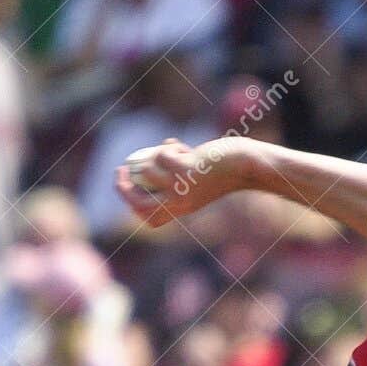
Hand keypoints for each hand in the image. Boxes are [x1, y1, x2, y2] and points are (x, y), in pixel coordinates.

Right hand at [116, 137, 256, 226]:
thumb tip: (148, 165)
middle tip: (121, 169)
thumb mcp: (197, 181)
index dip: (133, 204)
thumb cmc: (222, 171)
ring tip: (175, 152)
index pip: (148, 217)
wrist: (245, 166)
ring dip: (155, 156)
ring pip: (148, 172)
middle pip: (138, 204)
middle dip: (123, 188)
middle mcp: (179, 204)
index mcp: (181, 210)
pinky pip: (162, 156)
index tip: (127, 186)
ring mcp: (182, 188)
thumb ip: (176, 178)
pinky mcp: (186, 171)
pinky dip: (169, 147)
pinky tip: (184, 148)